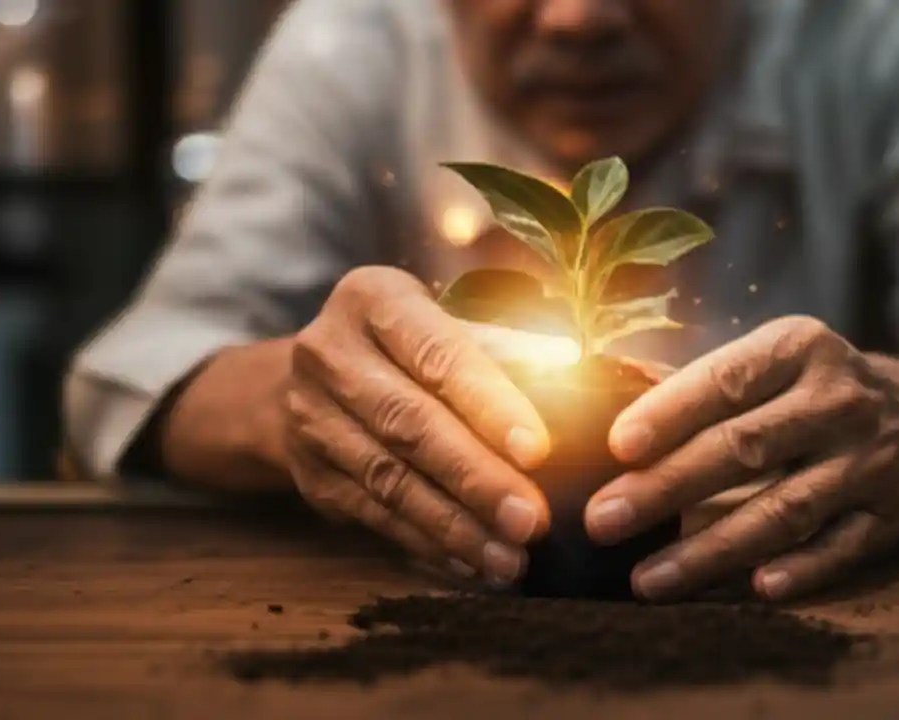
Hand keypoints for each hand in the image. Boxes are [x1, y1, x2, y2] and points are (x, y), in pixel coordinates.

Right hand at [286, 266, 551, 586]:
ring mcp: (311, 418)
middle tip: (531, 522)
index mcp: (373, 300)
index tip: (538, 451)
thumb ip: (509, 348)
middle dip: (476, 479)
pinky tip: (470, 565)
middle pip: (409, 424)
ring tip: (509, 559)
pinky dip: (427, 545)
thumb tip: (589, 376)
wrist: (309, 376)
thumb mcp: (449, 320)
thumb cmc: (409, 343)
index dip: (489, 403)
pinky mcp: (310, 475)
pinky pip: (374, 516)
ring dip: (455, 527)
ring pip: (389, 481)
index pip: (437, 354)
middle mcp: (330, 354)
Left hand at [584, 316, 898, 601]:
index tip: (616, 446)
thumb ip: (696, 383)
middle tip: (604, 520)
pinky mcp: (891, 516)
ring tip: (647, 579)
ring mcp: (870, 462)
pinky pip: (840, 549)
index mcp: (800, 349)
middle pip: (745, 449)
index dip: (671, 413)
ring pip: (785, 510)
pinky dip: (800, 570)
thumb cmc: (813, 389)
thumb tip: (602, 400)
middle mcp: (840, 402)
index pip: (728, 380)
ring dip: (711, 549)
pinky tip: (753, 589)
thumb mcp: (772, 360)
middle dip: (667, 488)